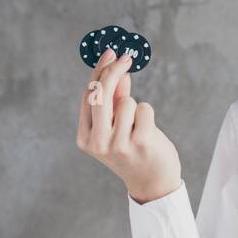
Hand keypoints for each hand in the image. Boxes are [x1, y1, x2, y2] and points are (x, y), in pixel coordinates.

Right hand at [76, 48, 181, 203]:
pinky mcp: (140, 141)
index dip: (99, 72)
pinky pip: (144, 108)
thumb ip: (114, 100)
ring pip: (126, 101)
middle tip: (126, 58)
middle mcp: (98, 142)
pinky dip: (148, 114)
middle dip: (113, 70)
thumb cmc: (133, 151)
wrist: (152, 183)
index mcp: (85, 138)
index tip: (110, 54)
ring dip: (135, 106)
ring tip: (138, 125)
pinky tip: (148, 131)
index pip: (88, 96)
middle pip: (101, 94)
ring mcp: (118, 143)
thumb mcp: (116, 127)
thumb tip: (119, 71)